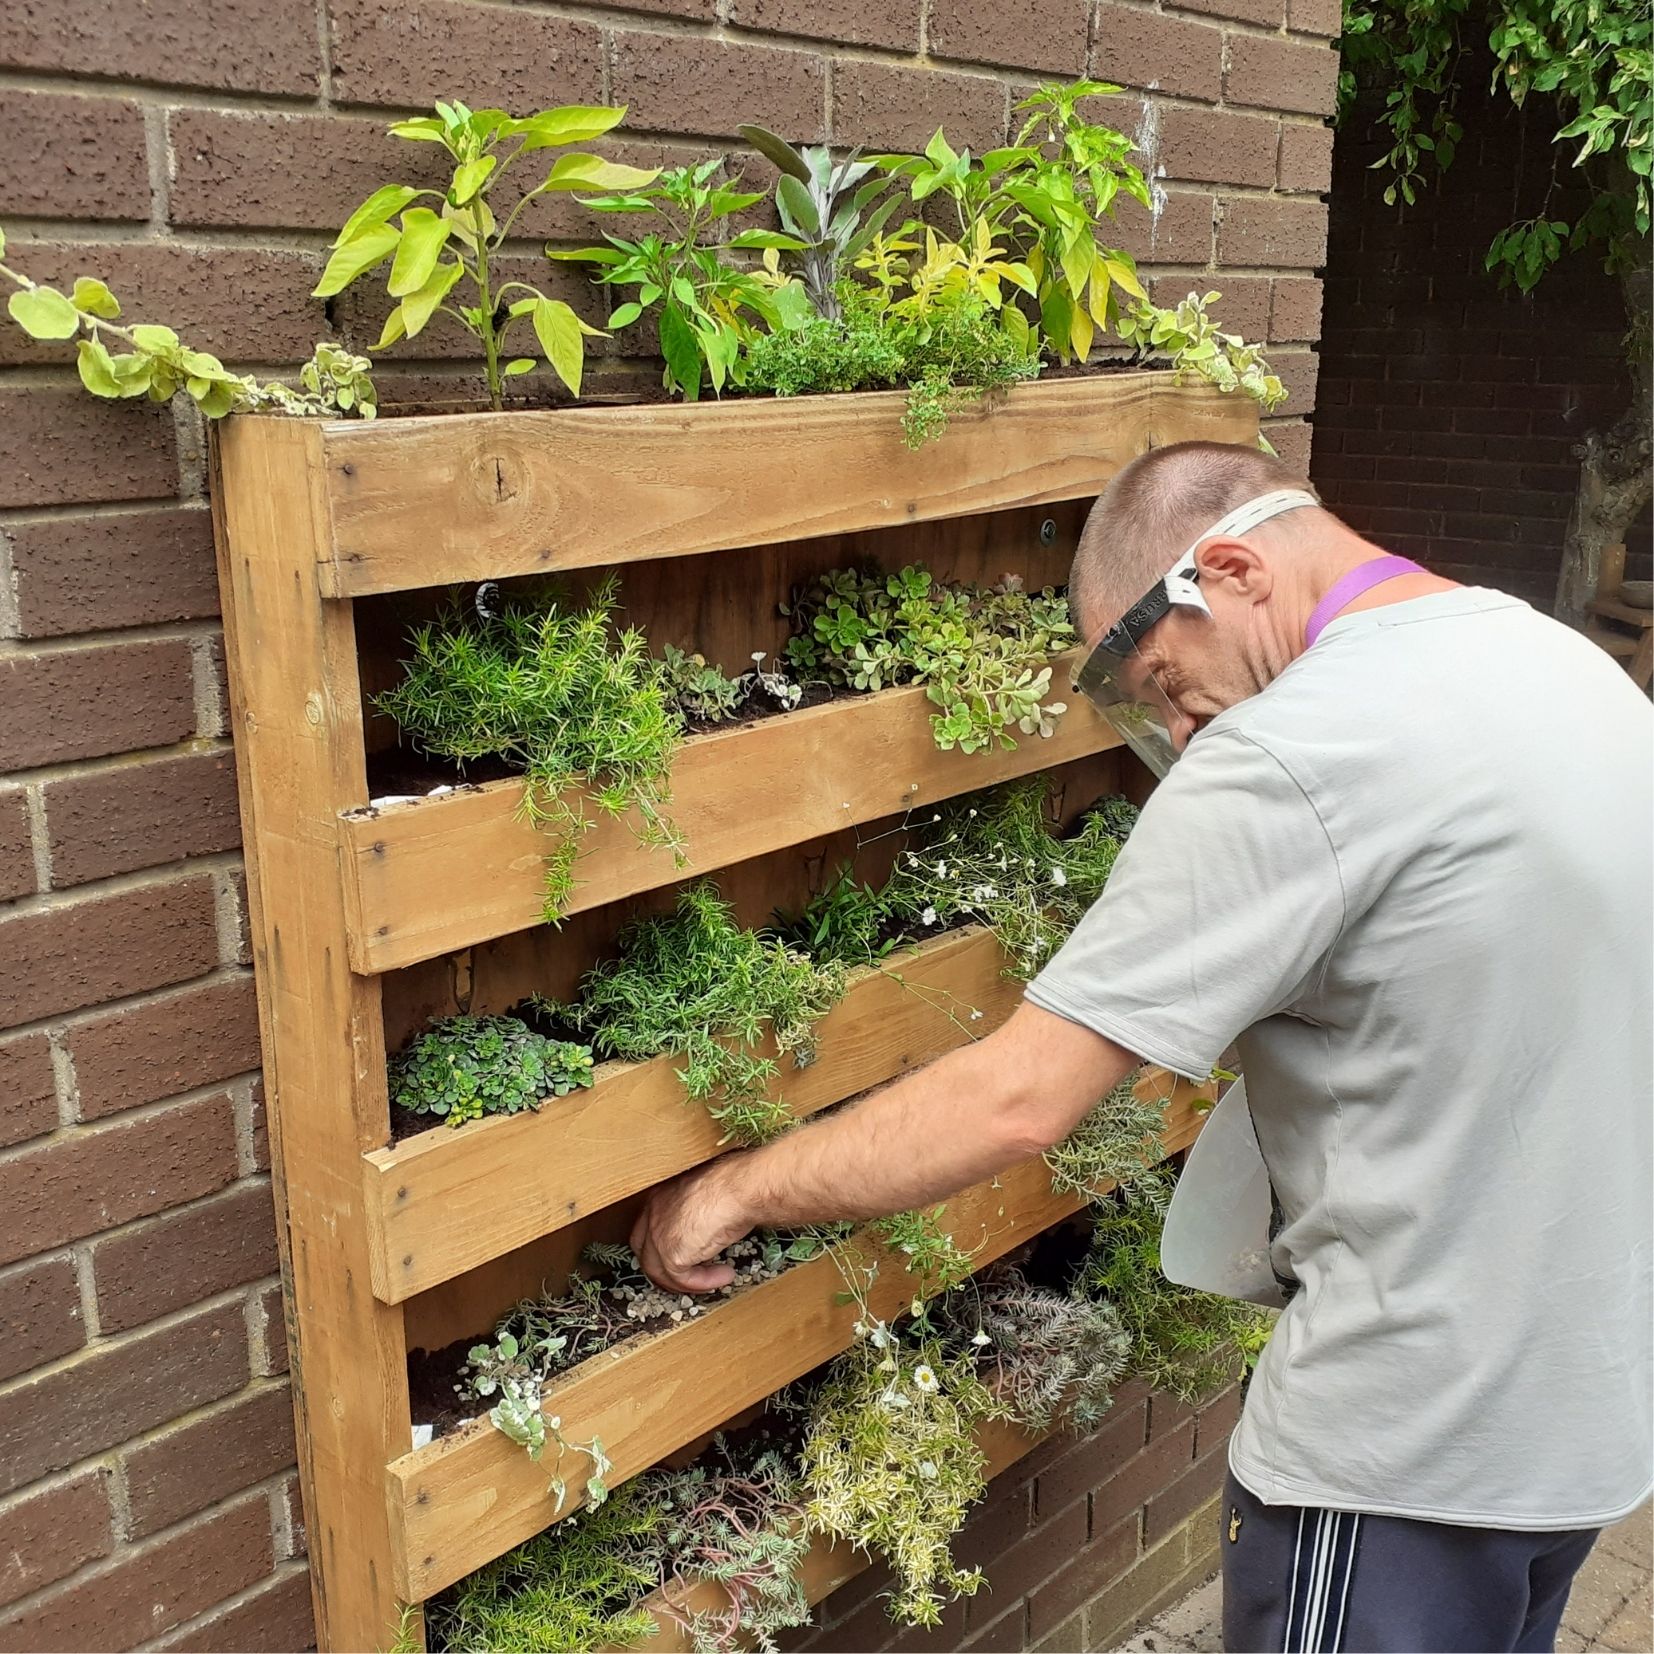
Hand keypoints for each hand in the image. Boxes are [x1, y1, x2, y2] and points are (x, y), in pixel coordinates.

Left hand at [630, 1158, 754, 1293]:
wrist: (738, 1187)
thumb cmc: (732, 1184)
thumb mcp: (705, 1199)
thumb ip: (696, 1217)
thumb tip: (707, 1233)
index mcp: (659, 1198)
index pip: (647, 1231)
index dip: (661, 1249)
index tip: (683, 1257)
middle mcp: (652, 1216)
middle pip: (646, 1255)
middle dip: (665, 1271)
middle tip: (690, 1277)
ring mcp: (658, 1236)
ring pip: (661, 1272)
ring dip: (689, 1281)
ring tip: (715, 1278)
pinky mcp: (670, 1255)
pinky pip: (683, 1279)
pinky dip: (704, 1282)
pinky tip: (724, 1275)